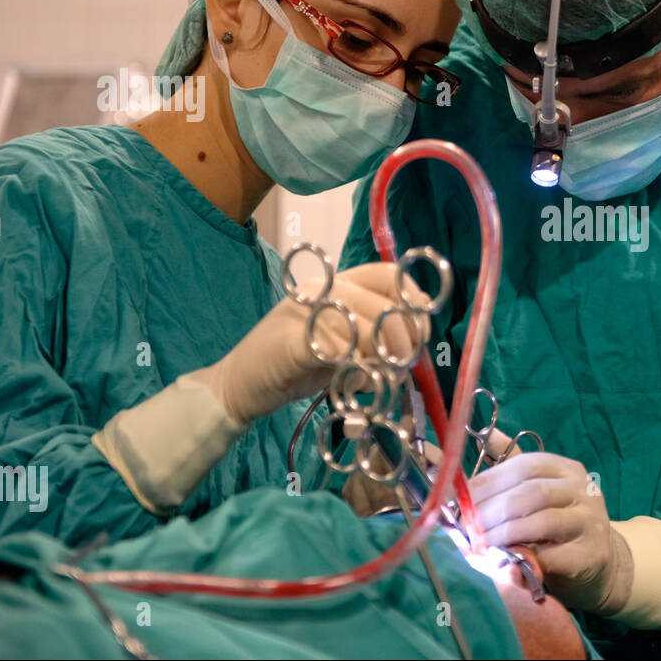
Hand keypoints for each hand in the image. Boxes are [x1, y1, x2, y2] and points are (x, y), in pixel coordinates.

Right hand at [193, 262, 428, 424]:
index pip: (387, 275)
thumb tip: (412, 349)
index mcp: (336, 284)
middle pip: (383, 304)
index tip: (423, 328)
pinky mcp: (290, 342)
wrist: (237, 386)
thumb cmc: (292, 367)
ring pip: (364, 326)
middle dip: (403, 338)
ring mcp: (303, 313)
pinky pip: (335, 348)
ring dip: (381, 356)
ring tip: (376, 377)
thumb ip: (372, 344)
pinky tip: (351, 381)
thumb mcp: (341, 351)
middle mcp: (321, 290)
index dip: (414, 298)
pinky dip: (352, 367)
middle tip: (400, 366)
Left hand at [467, 453, 631, 613]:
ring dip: (503, 535)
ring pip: (541, 522)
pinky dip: (523, 560)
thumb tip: (485, 432)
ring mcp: (589, 522)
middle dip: (491, 511)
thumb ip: (513, 466)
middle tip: (465, 528)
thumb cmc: (558, 525)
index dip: (488, 481)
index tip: (459, 500)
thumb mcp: (539, 490)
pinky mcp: (590, 555)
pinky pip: (551, 556)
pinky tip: (504, 564)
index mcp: (565, 468)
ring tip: (479, 547)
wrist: (601, 562)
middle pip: (530, 493)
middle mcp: (582, 489)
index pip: (523, 466)